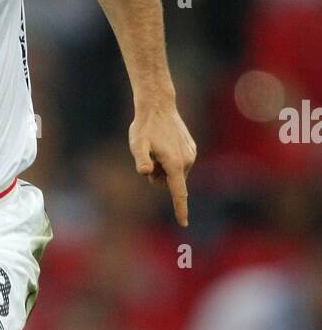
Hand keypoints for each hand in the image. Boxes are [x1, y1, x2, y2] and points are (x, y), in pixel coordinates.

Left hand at [129, 102, 196, 226]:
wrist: (158, 106)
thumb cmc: (145, 126)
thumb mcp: (137, 144)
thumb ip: (141, 159)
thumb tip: (146, 172)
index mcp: (176, 164)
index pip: (179, 193)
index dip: (180, 209)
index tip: (183, 223)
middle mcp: (187, 161)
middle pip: (170, 183)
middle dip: (159, 178)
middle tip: (149, 159)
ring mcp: (191, 154)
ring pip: (174, 174)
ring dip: (163, 168)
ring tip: (156, 149)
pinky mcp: (192, 148)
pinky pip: (179, 164)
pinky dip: (169, 161)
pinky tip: (163, 144)